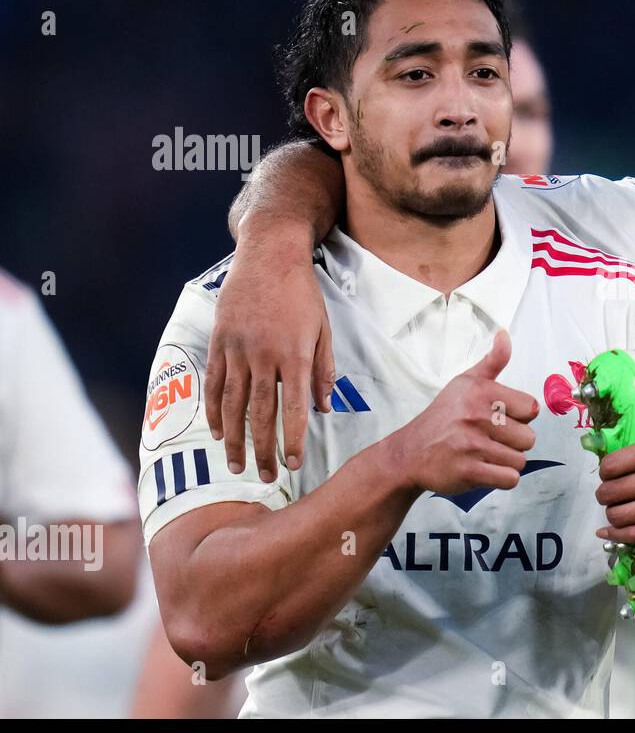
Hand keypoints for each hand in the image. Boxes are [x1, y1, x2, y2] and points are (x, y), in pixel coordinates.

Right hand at [205, 220, 333, 481]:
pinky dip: (214, 411)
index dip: (294, 440)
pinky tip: (217, 432)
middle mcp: (264, 355)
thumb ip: (324, 370)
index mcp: (295, 354)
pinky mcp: (218, 341)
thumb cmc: (303, 293)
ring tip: (236, 466)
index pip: (294, 408)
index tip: (295, 465)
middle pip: (261, 413)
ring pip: (233, 404)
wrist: (269, 254)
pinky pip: (213, 383)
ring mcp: (236, 348)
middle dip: (263, 450)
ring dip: (234, 439)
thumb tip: (324, 409)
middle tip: (265, 477)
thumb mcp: (324, 328)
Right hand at [383, 331, 538, 496]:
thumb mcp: (465, 382)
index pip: (531, 408)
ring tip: (486, 454)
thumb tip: (505, 334)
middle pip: (529, 438)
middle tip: (492, 440)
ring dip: (506, 462)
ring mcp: (472, 445)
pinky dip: (502, 478)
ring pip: (520, 460)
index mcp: (481, 392)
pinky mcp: (468, 471)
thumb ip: (492, 361)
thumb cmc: (443, 417)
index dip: (520, 417)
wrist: (410, 452)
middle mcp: (476, 416)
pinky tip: (486, 469)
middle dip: (514, 443)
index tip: (502, 419)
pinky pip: (510, 479)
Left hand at [594, 403, 634, 544]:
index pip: (613, 464)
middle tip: (609, 493)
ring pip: (620, 515)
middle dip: (604, 494)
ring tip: (616, 510)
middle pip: (612, 491)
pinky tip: (609, 532)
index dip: (604, 471)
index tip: (608, 473)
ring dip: (612, 514)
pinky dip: (617, 535)